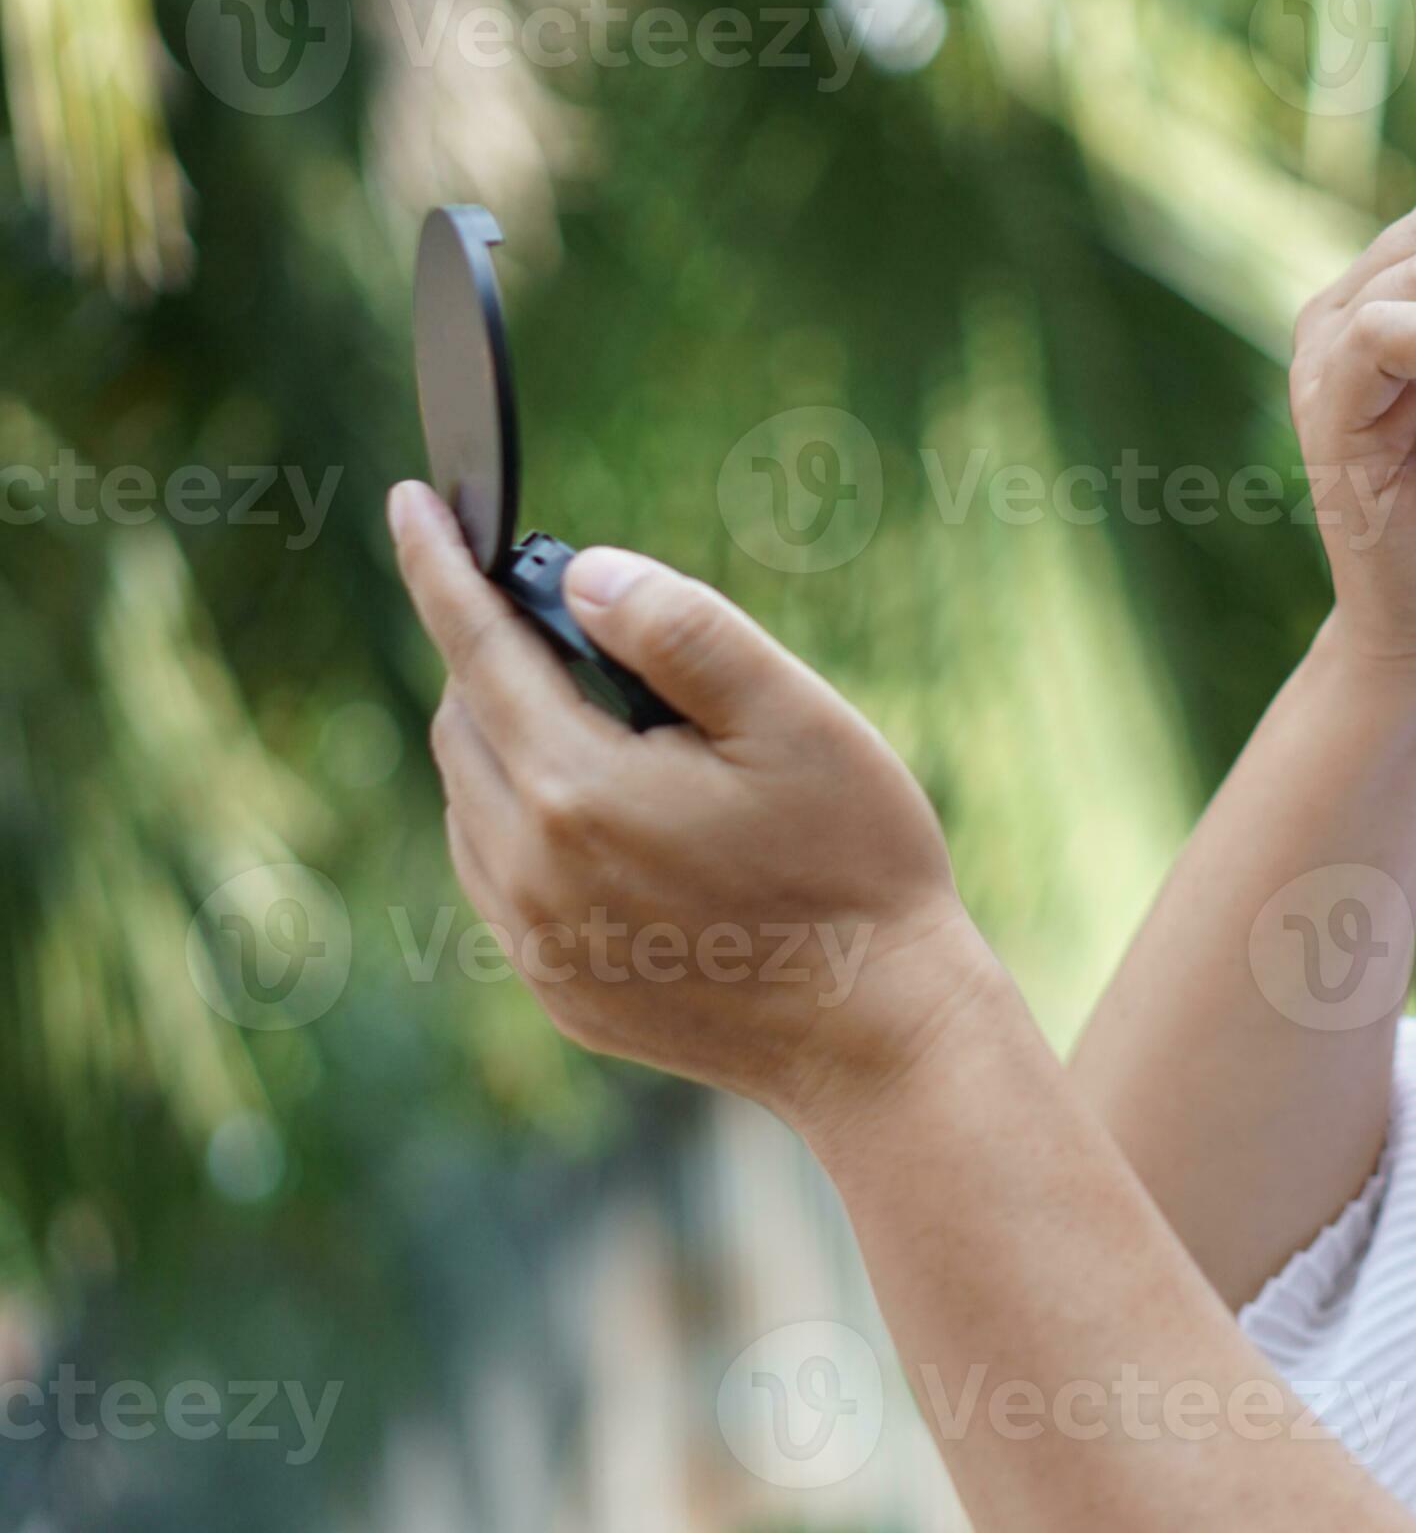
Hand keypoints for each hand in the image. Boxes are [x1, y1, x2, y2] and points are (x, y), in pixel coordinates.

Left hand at [387, 479, 994, 1133]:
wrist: (881, 1034)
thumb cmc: (856, 864)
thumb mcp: (794, 717)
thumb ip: (682, 630)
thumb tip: (580, 575)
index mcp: (579, 790)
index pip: (477, 648)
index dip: (438, 566)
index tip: (412, 502)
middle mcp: (530, 873)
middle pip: (464, 723)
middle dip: (496, 654)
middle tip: (573, 621)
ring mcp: (537, 943)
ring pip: (473, 801)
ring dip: (510, 738)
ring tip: (609, 720)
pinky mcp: (559, 989)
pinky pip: (500, 877)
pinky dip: (526, 817)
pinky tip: (612, 816)